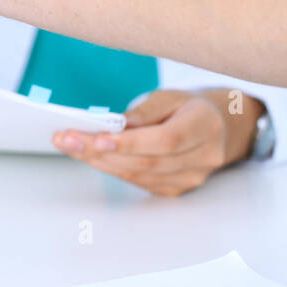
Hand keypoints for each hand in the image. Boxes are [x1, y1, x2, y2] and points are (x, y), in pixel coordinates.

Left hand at [52, 89, 263, 196]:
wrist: (218, 126)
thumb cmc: (189, 107)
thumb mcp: (171, 96)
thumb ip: (144, 112)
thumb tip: (115, 125)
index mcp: (206, 126)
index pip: (166, 140)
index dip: (131, 143)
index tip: (97, 138)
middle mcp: (203, 157)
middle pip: (147, 161)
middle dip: (102, 151)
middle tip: (67, 139)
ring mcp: (192, 178)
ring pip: (139, 175)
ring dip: (100, 161)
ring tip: (70, 145)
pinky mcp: (177, 189)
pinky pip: (139, 182)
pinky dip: (112, 169)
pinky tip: (90, 156)